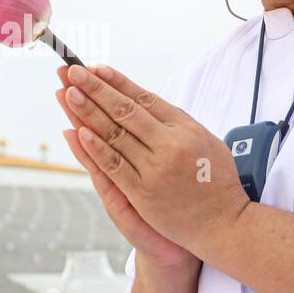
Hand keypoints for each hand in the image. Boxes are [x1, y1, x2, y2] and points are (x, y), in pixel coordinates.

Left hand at [56, 63, 249, 253]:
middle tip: (73, 71)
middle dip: (95, 88)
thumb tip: (150, 103)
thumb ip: (179, 123)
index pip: (144, 98)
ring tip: (68, 92)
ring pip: (115, 134)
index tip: (97, 68)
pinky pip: (114, 166)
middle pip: (125, 110)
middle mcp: (169, 144)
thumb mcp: (207, 142)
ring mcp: (155, 169)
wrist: (225, 224)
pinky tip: (78, 131)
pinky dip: (95, 148)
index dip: (117, 82)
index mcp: (184, 128)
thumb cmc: (216, 182)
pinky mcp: (143, 193)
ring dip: (88, 111)